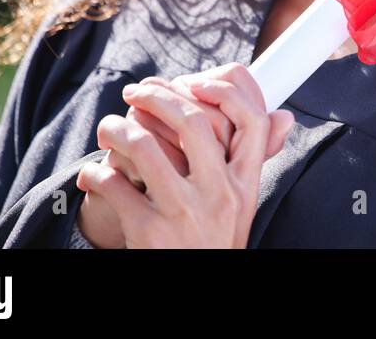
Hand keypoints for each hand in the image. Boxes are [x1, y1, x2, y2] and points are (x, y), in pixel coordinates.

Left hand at [77, 64, 294, 247]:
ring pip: (144, 144)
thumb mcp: (242, 204)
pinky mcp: (148, 231)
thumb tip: (283, 116)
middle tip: (136, 92)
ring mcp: (184, 212)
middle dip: (157, 95)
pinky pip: (113, 184)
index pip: (251, 120)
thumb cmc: (213, 241)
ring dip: (117, 128)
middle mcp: (219, 194)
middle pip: (193, 120)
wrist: (197, 293)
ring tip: (108, 128)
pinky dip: (95, 174)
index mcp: (244, 183)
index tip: (194, 82)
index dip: (225, 90)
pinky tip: (93, 175)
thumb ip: (255, 159)